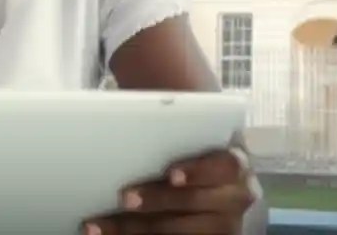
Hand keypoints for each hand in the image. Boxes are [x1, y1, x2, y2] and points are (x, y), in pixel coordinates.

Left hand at [84, 146, 260, 233]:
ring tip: (100, 225)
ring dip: (136, 229)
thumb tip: (131, 113)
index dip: (198, 170)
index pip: (226, 165)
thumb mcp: (190, 138)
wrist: (199, 183)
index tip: (170, 174)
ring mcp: (224, 226)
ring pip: (181, 232)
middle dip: (158, 201)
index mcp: (234, 164)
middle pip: (197, 202)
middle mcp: (236, 197)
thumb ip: (173, 130)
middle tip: (124, 197)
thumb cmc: (188, 152)